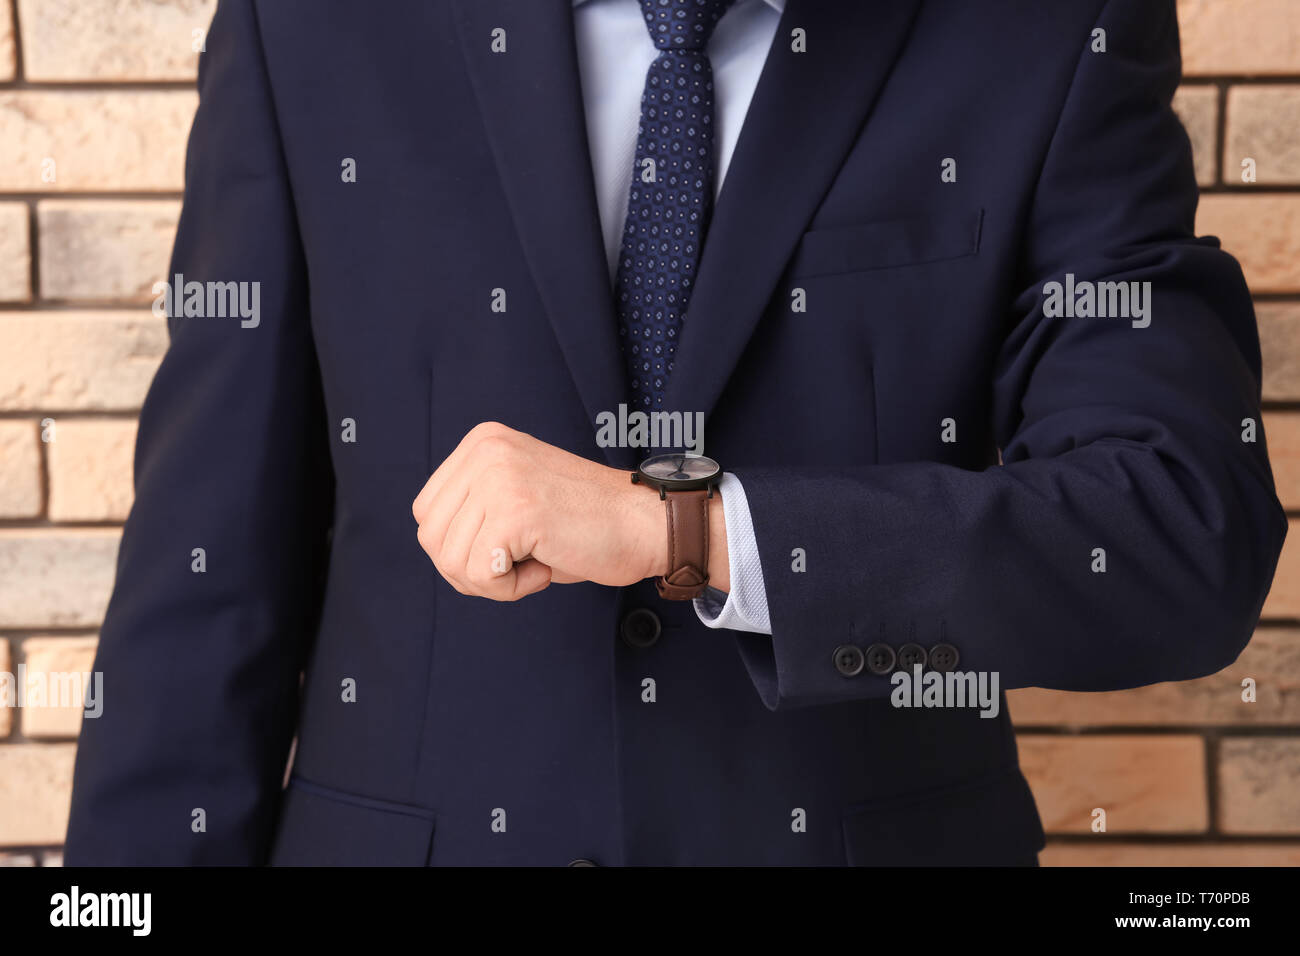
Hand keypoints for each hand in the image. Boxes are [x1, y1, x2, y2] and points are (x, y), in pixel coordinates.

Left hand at [413, 422, 715, 600]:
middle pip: (432, 537)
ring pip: (452, 561)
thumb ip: (474, 510)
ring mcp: (499, 477)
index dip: (459, 548)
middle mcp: (486, 450)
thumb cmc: (590, 525)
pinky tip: (545, 568)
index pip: (427, 512)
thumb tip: (437, 547)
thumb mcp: (517, 499)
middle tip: (519, 565)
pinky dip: (510, 589)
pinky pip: (480, 575)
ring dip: (493, 581)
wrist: (648, 524)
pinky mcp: (515, 511)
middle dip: (470, 570)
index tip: (505, 550)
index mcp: (482, 442)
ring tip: (537, 562)